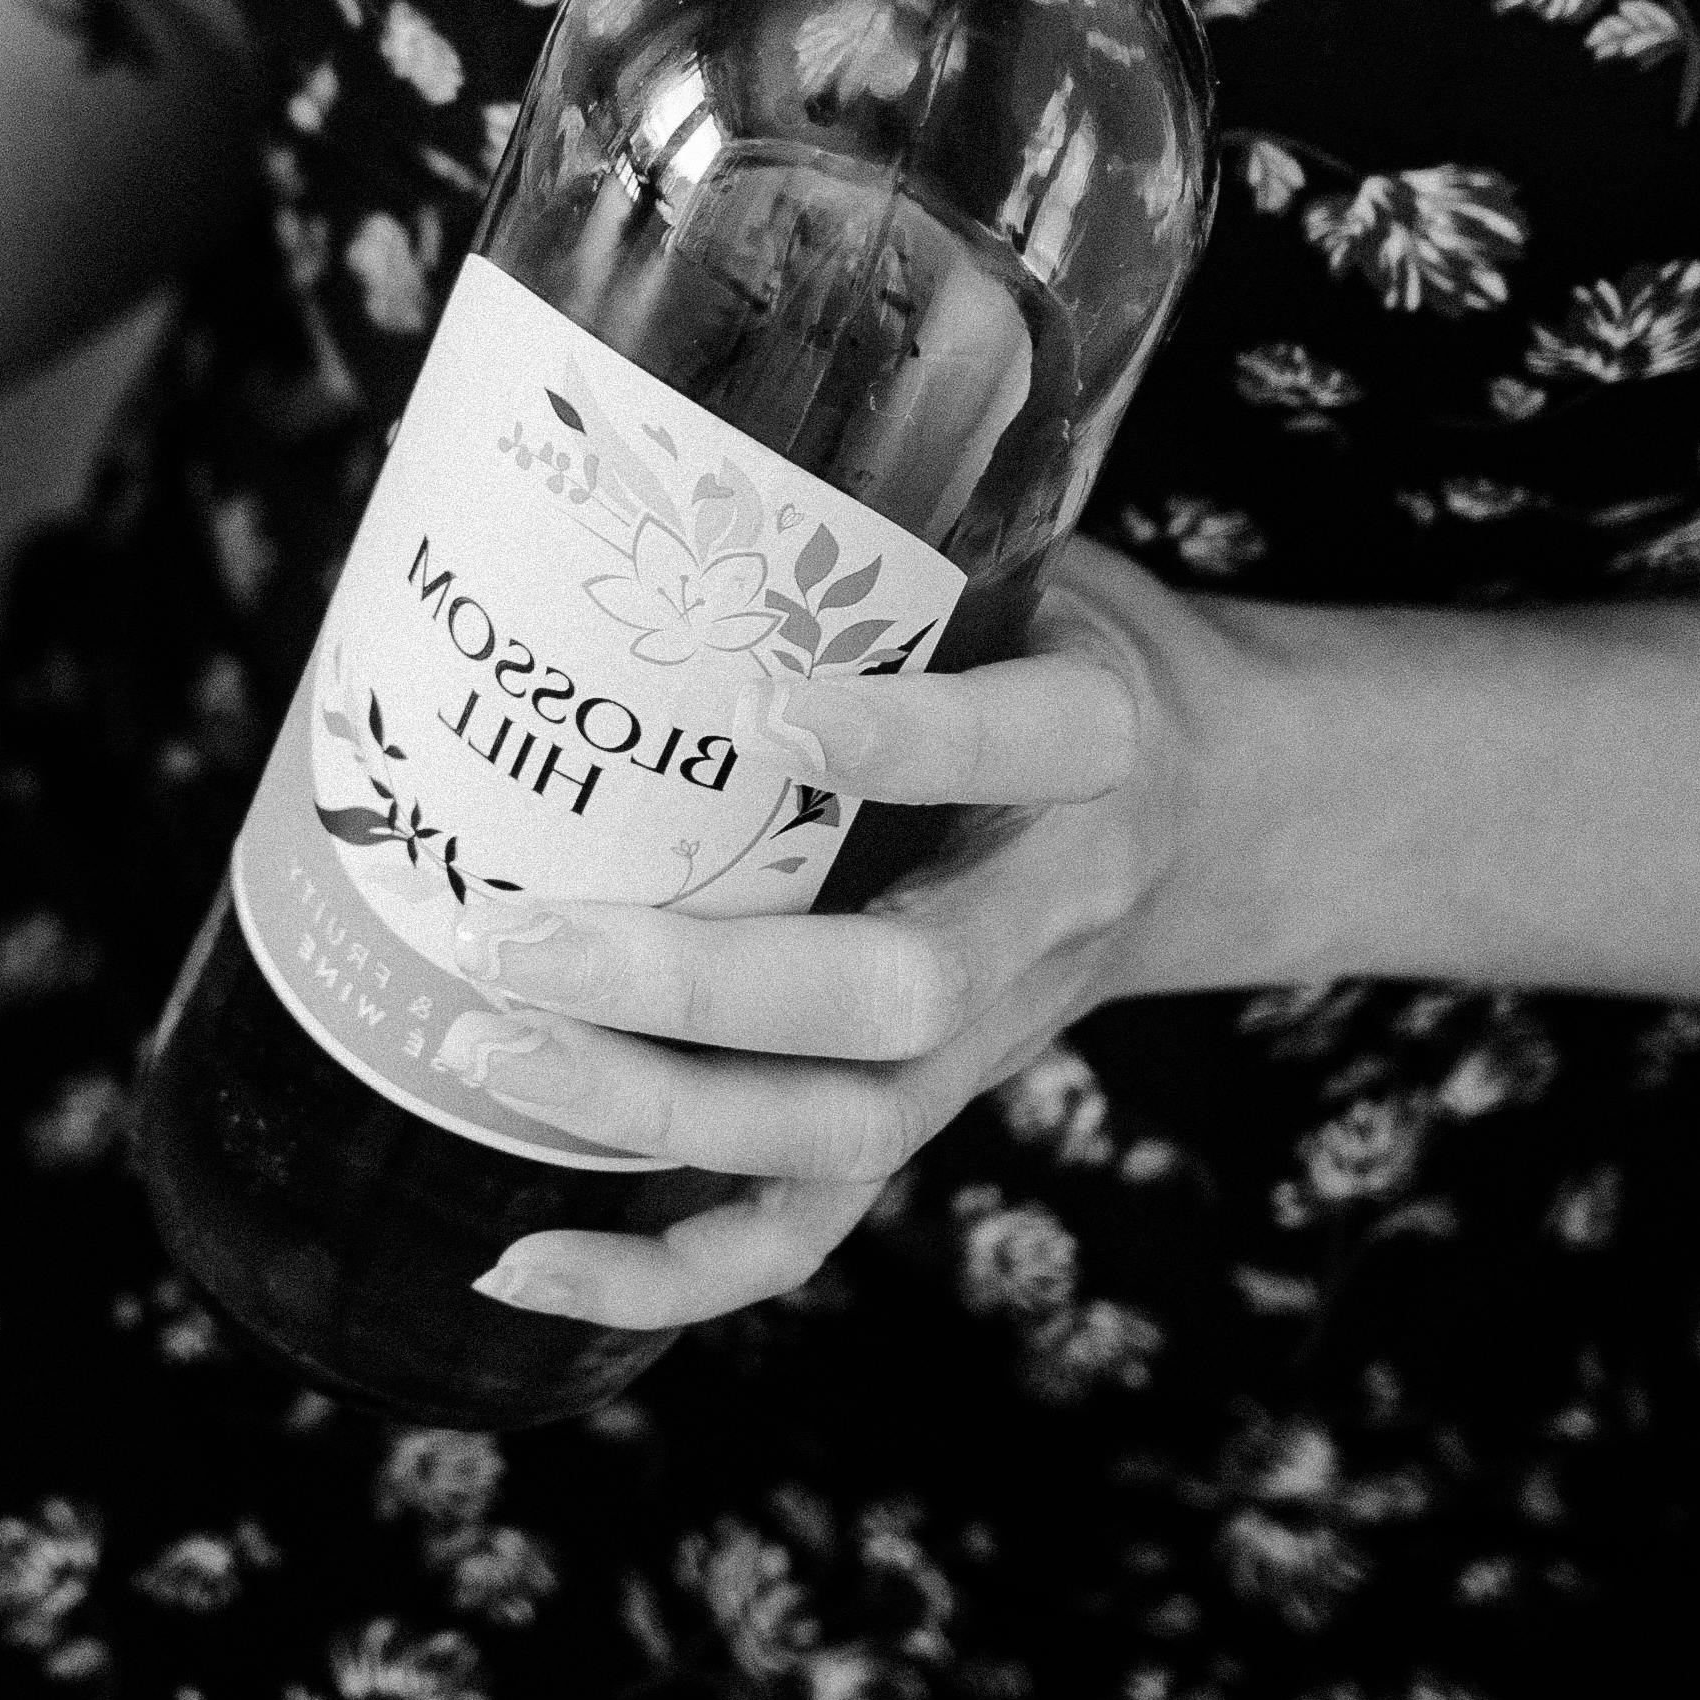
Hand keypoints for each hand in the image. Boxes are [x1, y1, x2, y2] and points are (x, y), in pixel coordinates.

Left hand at [452, 542, 1245, 1330]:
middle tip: (514, 934)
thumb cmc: (1055, 651)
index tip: (773, 701)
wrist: (1216, 816)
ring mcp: (986, 1043)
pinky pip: (798, 1231)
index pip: (1021, 742)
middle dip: (695, 979)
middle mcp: (1048, 915)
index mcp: (1094, 741)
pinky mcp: (925, 1117)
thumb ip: (880, 528)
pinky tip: (515, 1261)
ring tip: (483, 1051)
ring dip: (650, 1112)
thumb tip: (620, 428)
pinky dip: (660, 1271)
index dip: (907, 736)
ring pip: (839, 1126)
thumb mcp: (1024, 558)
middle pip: (894, 988)